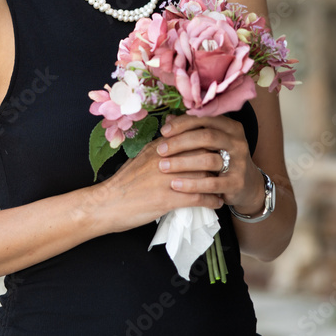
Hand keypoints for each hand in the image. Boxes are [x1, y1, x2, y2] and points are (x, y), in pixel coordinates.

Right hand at [90, 132, 221, 233]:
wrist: (107, 204)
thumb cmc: (123, 182)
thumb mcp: (140, 157)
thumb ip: (158, 146)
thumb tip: (170, 132)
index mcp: (158, 148)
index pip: (191, 139)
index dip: (209, 144)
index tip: (219, 149)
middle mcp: (165, 160)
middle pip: (201, 154)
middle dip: (218, 161)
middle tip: (228, 168)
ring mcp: (167, 180)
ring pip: (203, 176)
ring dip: (218, 182)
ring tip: (225, 186)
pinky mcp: (167, 200)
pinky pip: (198, 198)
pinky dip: (211, 201)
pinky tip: (217, 203)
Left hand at [155, 114, 266, 216]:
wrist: (246, 185)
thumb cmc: (221, 158)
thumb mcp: (210, 142)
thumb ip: (191, 130)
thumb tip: (168, 118)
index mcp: (231, 127)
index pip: (205, 119)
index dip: (182, 123)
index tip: (163, 131)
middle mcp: (238, 142)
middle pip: (206, 136)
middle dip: (180, 142)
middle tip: (160, 150)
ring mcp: (239, 162)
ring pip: (208, 160)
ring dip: (182, 163)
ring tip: (163, 166)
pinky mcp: (236, 183)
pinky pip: (211, 184)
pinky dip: (191, 184)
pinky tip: (175, 185)